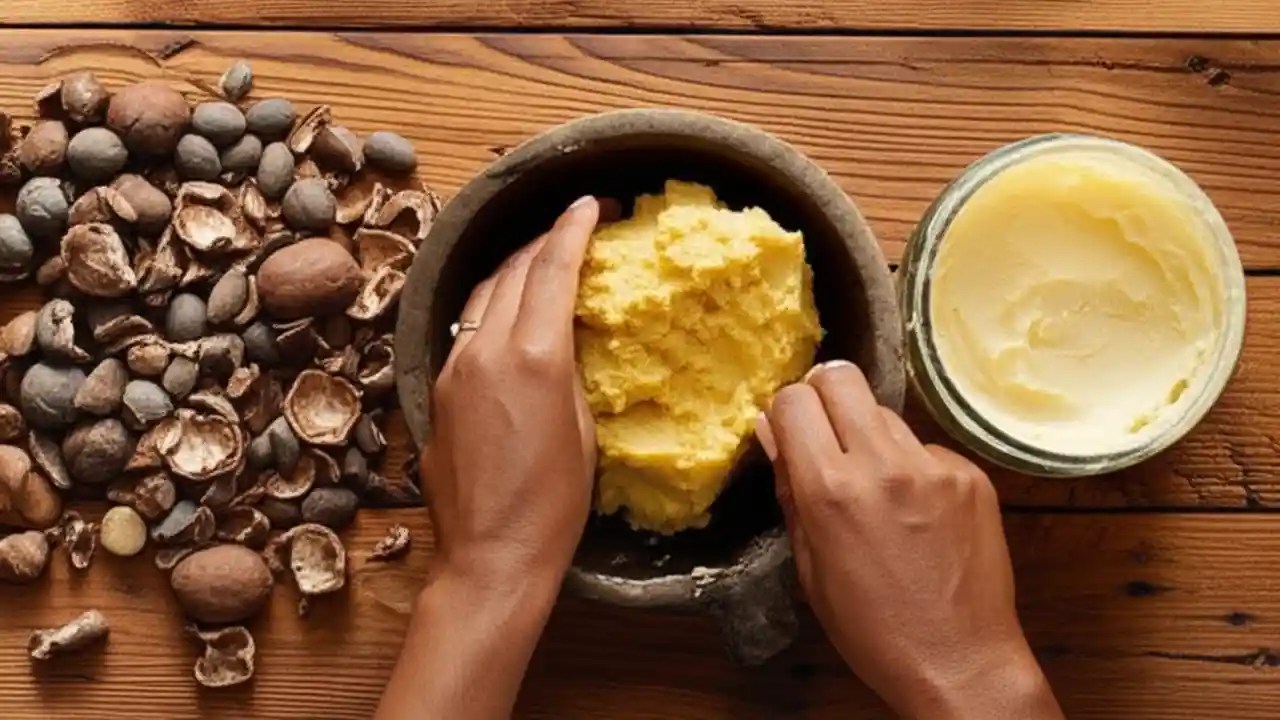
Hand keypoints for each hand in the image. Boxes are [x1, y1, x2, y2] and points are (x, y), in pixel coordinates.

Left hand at [377, 198, 601, 719]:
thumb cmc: (554, 505)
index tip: (590, 204)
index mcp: (532, 357)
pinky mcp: (437, 391)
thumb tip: (564, 334)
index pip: (551, 269)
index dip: (573, 229)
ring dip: (513, 269)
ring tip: (542, 261)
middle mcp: (484, 351)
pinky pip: (466, 329)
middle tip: (574, 227)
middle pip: (512, 271)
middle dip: (544, 241)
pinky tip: (509, 315)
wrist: (491, 556)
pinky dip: (493, 307)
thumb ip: (568, 368)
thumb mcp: (583, 427)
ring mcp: (453, 370)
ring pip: (482, 295)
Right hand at [756, 361, 1061, 719]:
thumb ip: (789, 490)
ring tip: (874, 486)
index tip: (790, 430)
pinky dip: (912, 466)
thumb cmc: (873, 629)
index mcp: (831, 492)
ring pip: (884, 413)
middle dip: (823, 394)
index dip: (785, 411)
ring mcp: (933, 467)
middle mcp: (883, 466)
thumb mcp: (809, 567)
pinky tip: (916, 511)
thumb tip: (769, 431)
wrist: (960, 661)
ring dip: (869, 435)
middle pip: (841, 378)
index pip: (794, 401)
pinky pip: (925, 447)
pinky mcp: (970, 476)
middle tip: (824, 428)